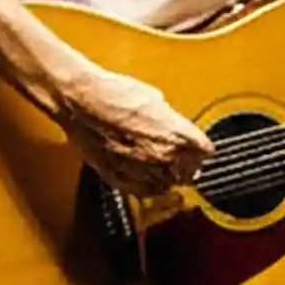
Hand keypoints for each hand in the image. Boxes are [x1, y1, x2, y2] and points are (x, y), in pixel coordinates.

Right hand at [55, 67, 213, 195]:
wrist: (80, 100)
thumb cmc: (114, 93)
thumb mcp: (154, 98)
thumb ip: (171, 119)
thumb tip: (175, 126)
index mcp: (176, 134)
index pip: (205, 150)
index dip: (203, 149)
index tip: (201, 148)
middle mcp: (162, 156)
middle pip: (190, 172)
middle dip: (189, 165)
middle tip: (186, 161)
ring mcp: (141, 170)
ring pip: (168, 185)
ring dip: (169, 178)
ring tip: (166, 169)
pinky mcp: (119, 177)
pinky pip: (143, 191)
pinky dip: (149, 186)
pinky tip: (148, 178)